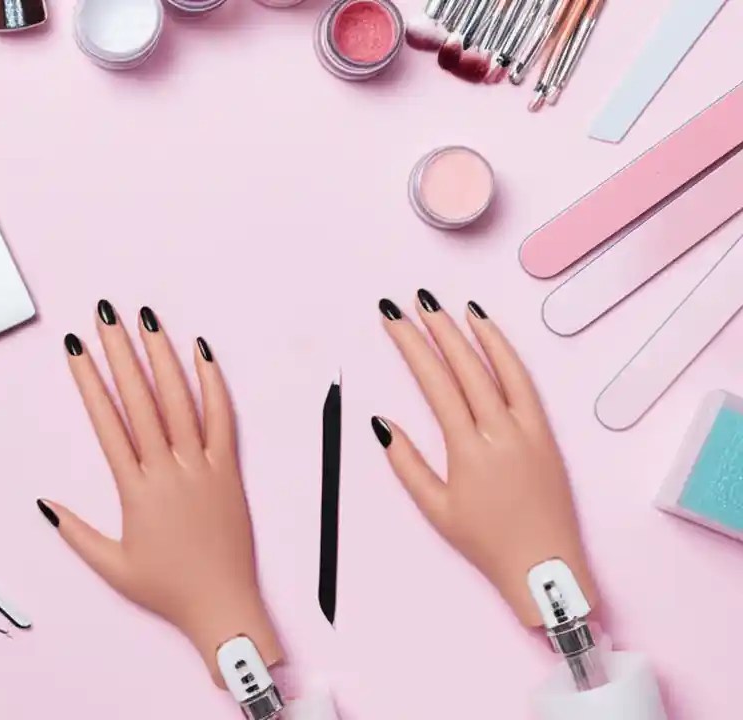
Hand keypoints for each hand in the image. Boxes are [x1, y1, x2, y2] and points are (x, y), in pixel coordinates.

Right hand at [38, 300, 281, 686]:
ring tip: (148, 320)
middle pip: (140, 399)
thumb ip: (76, 532)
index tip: (76, 349)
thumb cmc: (167, 590)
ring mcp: (201, 466)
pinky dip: (214, 384)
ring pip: (180, 400)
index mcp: (136, 489)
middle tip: (106, 315)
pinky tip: (203, 353)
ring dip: (162, 356)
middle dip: (120, 352)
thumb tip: (45, 503)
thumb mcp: (111, 566)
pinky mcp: (229, 471)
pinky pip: (223, 419)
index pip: (107, 421)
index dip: (89, 381)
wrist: (222, 606)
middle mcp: (168, 469)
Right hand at [373, 291, 597, 625]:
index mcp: (467, 448)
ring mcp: (527, 428)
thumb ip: (406, 463)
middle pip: (463, 366)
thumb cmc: (487, 543)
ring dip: (473, 332)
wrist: (546, 566)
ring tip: (450, 306)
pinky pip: (525, 383)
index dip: (412, 346)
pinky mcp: (546, 433)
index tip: (393, 320)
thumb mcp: (435, 510)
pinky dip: (508, 354)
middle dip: (435, 328)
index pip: (435, 382)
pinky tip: (493, 336)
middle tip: (413, 301)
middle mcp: (499, 430)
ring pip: (497, 367)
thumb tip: (382, 423)